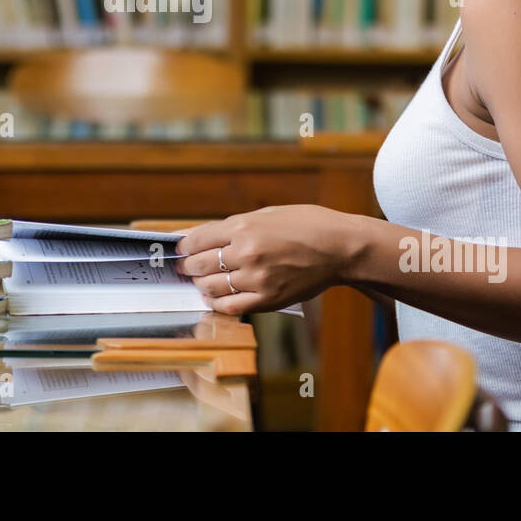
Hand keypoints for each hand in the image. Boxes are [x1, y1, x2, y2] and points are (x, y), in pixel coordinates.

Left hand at [173, 205, 357, 314]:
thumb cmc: (306, 225)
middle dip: (187, 266)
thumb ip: (234, 226)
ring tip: (201, 282)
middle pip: (199, 265)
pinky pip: (231, 307)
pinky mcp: (268, 299)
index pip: (197, 239)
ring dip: (201, 285)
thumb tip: (203, 235)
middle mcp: (246, 253)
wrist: (340, 247)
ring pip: (211, 288)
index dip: (183, 246)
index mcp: (244, 226)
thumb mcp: (266, 214)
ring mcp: (256, 279)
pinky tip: (216, 298)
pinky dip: (218, 303)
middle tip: (185, 267)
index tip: (180, 249)